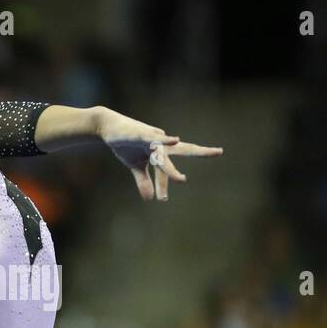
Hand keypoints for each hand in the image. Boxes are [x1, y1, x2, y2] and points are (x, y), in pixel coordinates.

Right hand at [96, 108, 221, 200]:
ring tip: (181, 180)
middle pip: (185, 149)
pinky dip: (164, 140)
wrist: (107, 128)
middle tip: (219, 152)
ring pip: (164, 155)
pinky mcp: (140, 134)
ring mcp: (152, 138)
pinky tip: (176, 139)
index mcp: (161, 151)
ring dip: (170, 170)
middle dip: (202, 152)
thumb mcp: (134, 166)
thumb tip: (149, 200)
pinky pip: (154, 138)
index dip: (166, 183)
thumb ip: (144, 181)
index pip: (168, 169)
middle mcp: (161, 143)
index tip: (162, 199)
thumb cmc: (124, 144)